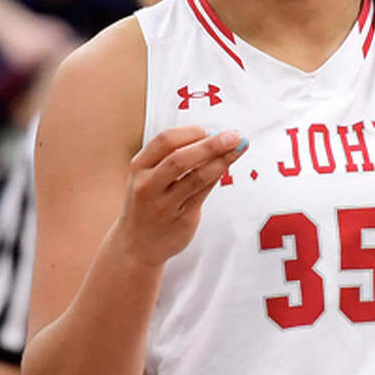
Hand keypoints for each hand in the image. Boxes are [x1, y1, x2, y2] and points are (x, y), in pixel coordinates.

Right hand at [116, 126, 246, 267]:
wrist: (136, 245)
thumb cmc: (147, 204)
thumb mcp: (148, 177)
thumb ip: (171, 157)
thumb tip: (211, 136)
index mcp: (138, 167)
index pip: (165, 141)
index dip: (191, 131)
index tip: (211, 129)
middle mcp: (148, 185)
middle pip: (181, 158)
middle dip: (211, 144)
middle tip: (234, 136)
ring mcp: (164, 204)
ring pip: (196, 177)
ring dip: (221, 160)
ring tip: (238, 148)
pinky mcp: (181, 219)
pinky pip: (203, 194)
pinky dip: (217, 176)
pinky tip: (227, 166)